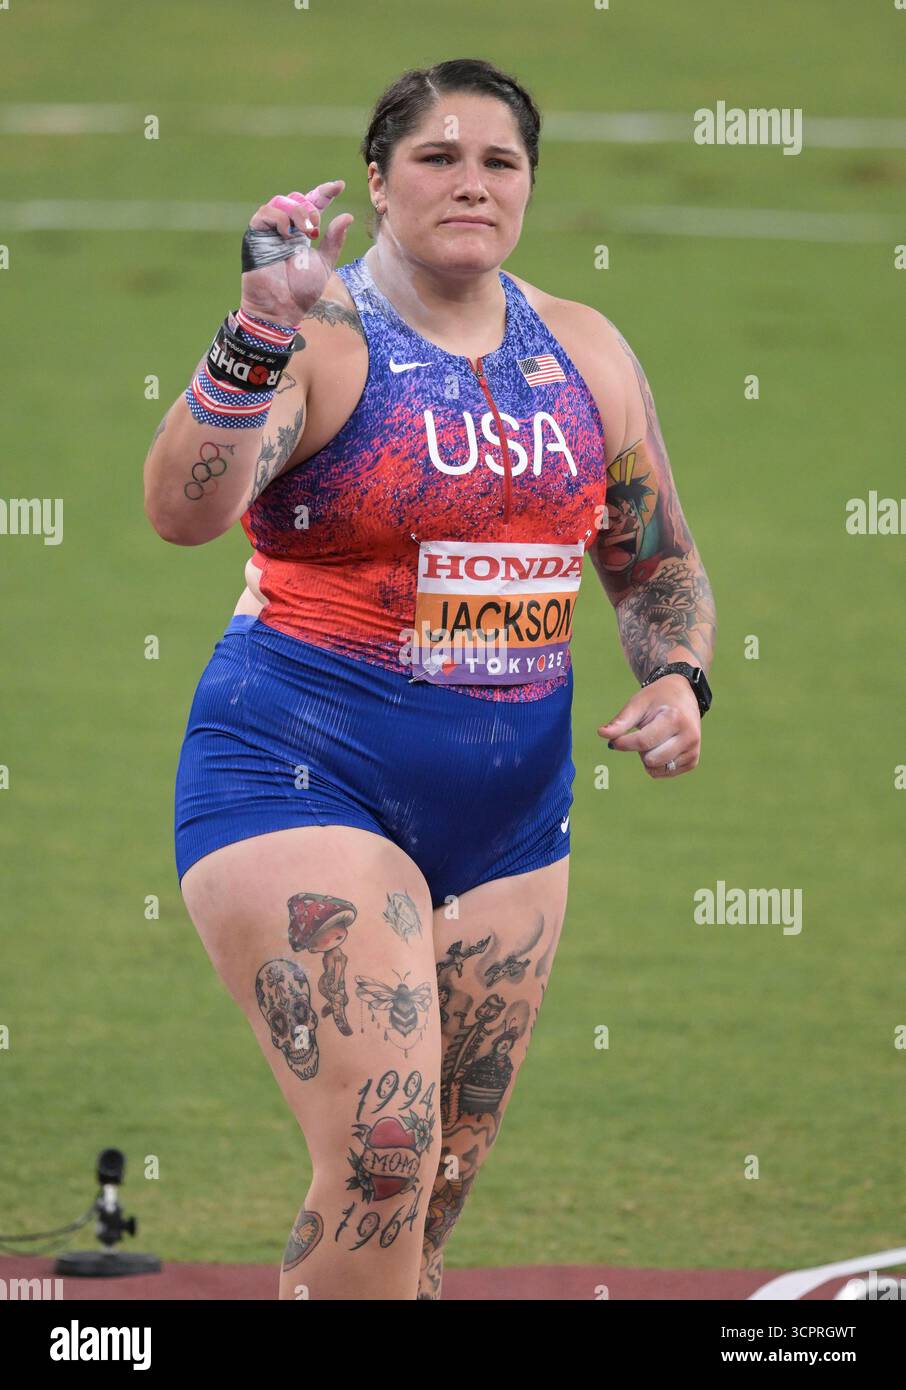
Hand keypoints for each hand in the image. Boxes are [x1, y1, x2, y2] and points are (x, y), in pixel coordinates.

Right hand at [239, 181, 353, 324]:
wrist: (282, 307)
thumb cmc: (301, 291)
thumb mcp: (325, 264)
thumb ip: (334, 241)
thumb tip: (348, 217)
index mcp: (302, 233)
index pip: (312, 204)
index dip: (325, 192)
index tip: (339, 186)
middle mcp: (286, 228)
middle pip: (296, 198)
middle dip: (309, 206)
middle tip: (316, 227)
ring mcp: (270, 230)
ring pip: (282, 201)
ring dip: (297, 211)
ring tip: (306, 231)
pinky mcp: (256, 235)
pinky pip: (266, 213)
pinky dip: (280, 219)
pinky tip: (287, 235)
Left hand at [597, 674, 700, 778]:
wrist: (685, 695)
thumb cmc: (657, 698)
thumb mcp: (638, 703)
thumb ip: (621, 721)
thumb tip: (601, 734)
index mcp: (675, 719)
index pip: (643, 742)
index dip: (623, 744)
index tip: (613, 741)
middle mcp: (689, 737)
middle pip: (650, 759)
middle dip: (639, 750)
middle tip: (644, 732)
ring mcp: (693, 750)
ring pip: (656, 769)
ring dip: (647, 757)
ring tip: (654, 738)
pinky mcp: (693, 761)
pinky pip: (664, 773)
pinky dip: (656, 764)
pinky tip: (661, 746)